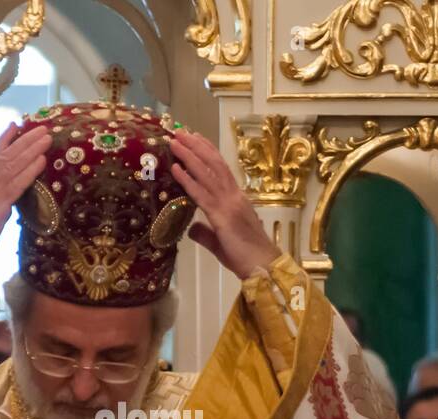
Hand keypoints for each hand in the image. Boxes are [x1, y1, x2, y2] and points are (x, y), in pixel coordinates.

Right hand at [0, 124, 51, 273]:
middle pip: (5, 158)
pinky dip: (29, 172)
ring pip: (11, 167)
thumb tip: (8, 197)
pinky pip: (16, 186)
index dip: (4, 140)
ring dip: (31, 150)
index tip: (15, 125)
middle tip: (41, 127)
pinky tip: (41, 161)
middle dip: (24, 141)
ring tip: (45, 138)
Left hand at [168, 130, 281, 279]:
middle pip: (214, 163)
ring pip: (207, 173)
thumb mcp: (222, 242)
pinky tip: (176, 168)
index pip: (221, 169)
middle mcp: (234, 196)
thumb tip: (192, 228)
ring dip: (189, 155)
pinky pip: (202, 194)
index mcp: (236, 200)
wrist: (263, 267)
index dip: (207, 151)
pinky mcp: (222, 217)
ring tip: (174, 141)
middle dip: (196, 146)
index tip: (195, 137)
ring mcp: (229, 204)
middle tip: (180, 131)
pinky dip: (188, 179)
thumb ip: (206, 233)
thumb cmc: (246, 258)